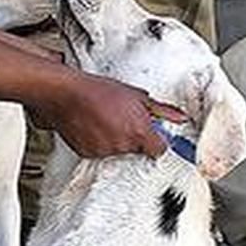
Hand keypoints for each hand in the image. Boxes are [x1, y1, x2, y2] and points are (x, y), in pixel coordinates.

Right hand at [32, 77, 186, 158]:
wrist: (67, 94)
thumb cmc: (98, 91)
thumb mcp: (136, 96)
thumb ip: (161, 111)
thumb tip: (179, 117)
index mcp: (139, 132)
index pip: (159, 150)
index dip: (156, 141)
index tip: (152, 135)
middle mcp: (123, 145)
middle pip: (137, 150)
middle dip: (133, 136)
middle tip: (122, 118)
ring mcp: (105, 151)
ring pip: (118, 150)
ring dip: (115, 139)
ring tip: (104, 119)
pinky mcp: (89, 154)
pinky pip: (100, 152)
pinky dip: (98, 142)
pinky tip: (93, 125)